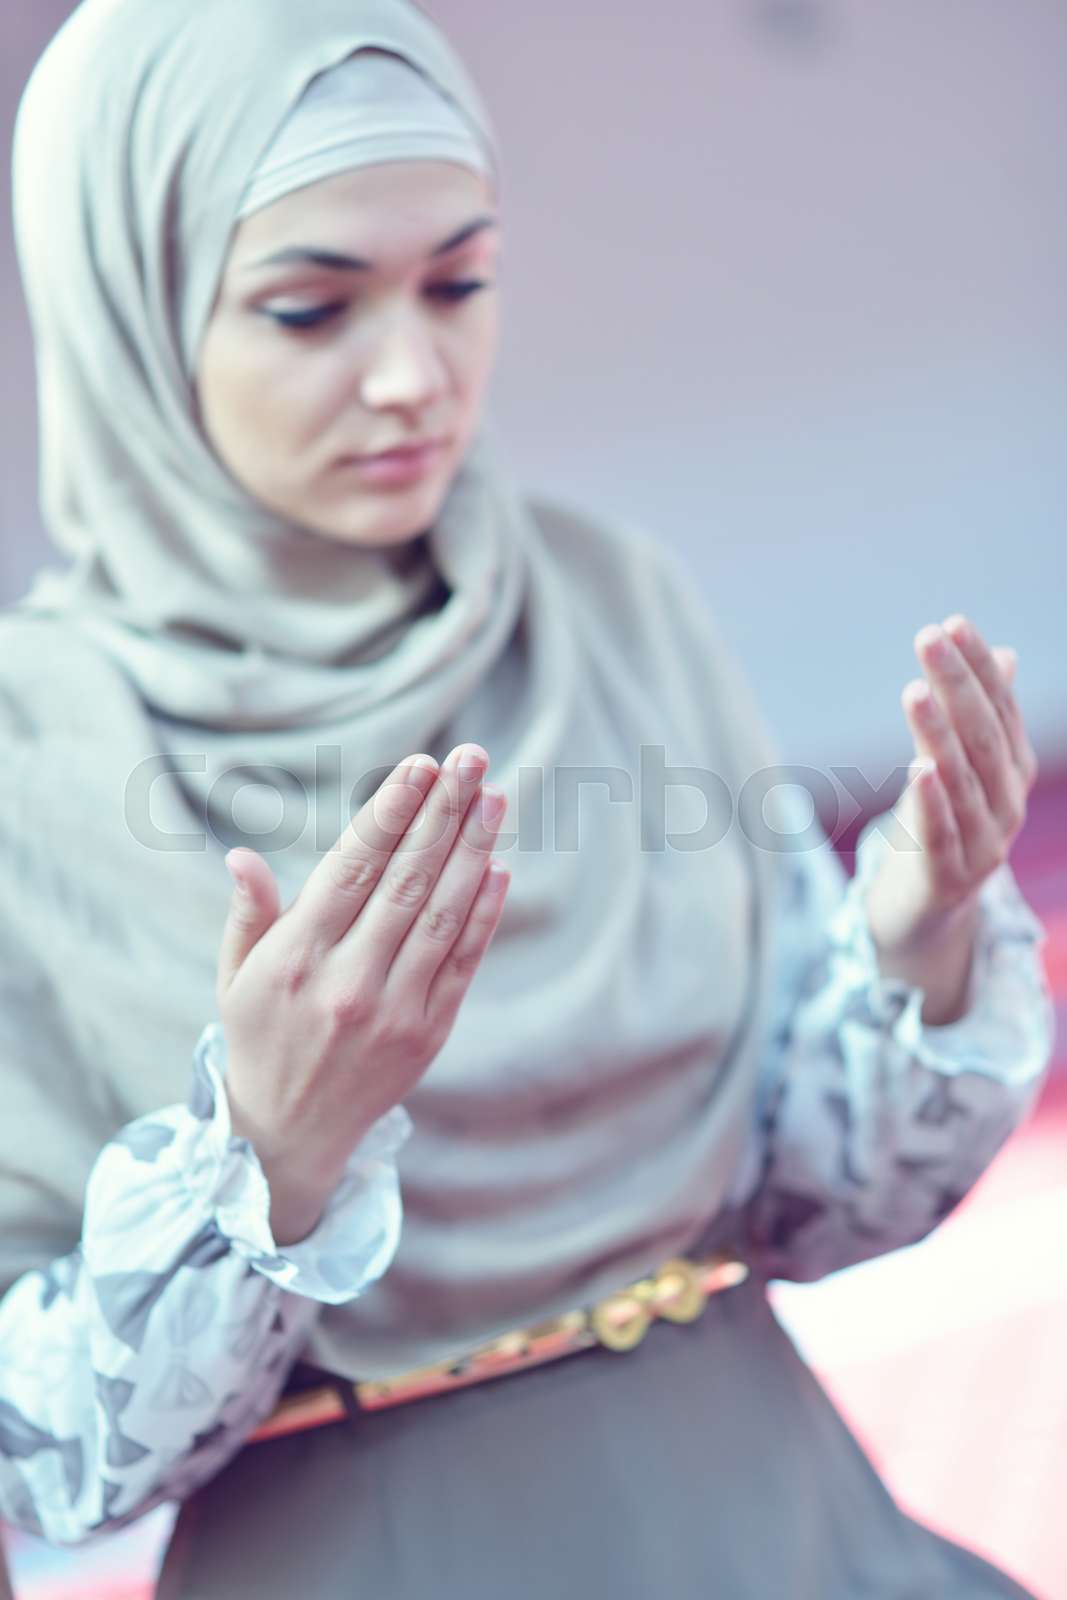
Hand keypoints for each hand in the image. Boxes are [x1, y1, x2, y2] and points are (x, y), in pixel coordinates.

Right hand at [213, 744, 509, 1242]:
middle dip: (442, 813)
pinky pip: (462, 964)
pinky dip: (484, 916)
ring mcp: (392, 1011)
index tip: (420, 765)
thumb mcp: (236, 976)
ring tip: (491, 798)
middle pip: (404, 881)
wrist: (291, 1133)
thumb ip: (250, 915)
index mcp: (293, 959)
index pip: (351, 869)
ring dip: (471, 852)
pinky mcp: (428, 1033)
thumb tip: (242, 857)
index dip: (390, 812)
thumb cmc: (260, 1034)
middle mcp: (346, 983)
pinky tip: (499, 869)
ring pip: (440, 916)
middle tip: (472, 759)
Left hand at [863, 614, 1037, 1017]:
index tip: (952, 624)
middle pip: (982, 736)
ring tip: (915, 690)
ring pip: (962, 780)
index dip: (978, 667)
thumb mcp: (961, 768)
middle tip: (929, 637)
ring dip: (939, 733)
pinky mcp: (950, 876)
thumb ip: (978, 717)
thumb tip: (1003, 654)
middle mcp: (1006, 804)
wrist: (927, 910)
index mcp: (1011, 771)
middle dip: (957, 684)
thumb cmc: (942, 824)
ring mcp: (984, 843)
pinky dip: (932, 801)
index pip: (998, 709)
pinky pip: (943, 834)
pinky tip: (917, 767)